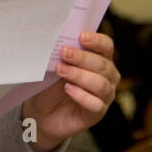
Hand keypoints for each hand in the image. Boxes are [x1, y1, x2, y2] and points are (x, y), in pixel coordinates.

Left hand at [21, 30, 119, 151]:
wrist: (43, 114)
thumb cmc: (51, 87)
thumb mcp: (54, 68)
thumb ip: (60, 56)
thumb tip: (56, 42)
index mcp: (100, 60)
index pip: (106, 47)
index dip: (97, 41)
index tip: (81, 36)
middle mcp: (108, 77)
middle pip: (102, 64)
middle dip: (82, 57)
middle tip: (64, 52)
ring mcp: (105, 96)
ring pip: (100, 84)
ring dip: (79, 75)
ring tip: (61, 70)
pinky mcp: (98, 112)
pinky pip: (95, 104)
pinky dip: (82, 95)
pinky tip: (68, 89)